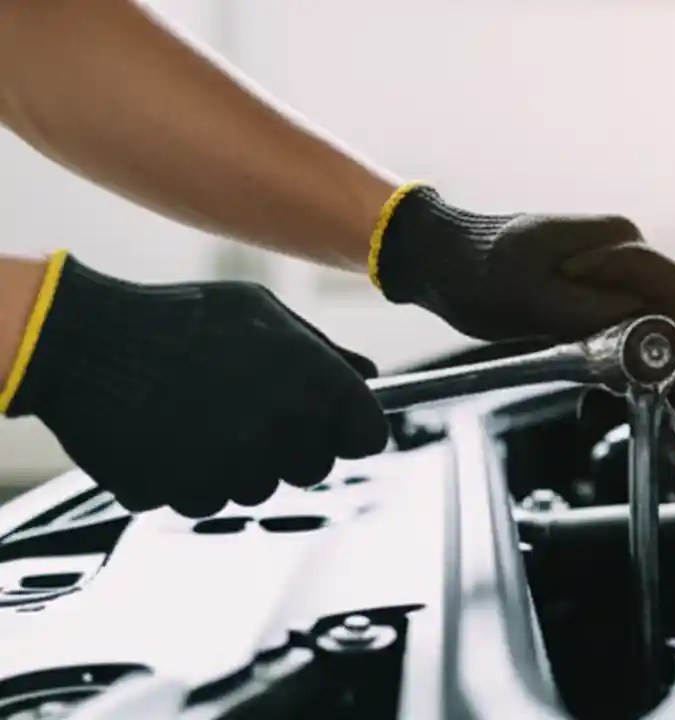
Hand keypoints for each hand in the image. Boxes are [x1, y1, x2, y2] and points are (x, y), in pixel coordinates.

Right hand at [4, 254, 387, 516]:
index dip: (350, 431)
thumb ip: (324, 351)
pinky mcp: (180, 492)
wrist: (85, 338)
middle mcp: (280, 427)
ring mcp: (229, 465)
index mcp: (313, 380)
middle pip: (313, 468)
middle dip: (290, 447)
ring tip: (197, 414)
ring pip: (257, 490)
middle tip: (247, 411)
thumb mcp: (261, 312)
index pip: (367, 436)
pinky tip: (166, 435)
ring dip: (235, 462)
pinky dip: (188, 478)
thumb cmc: (180, 316)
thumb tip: (370, 376)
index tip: (333, 427)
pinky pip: (202, 500)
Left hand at [370, 185, 674, 412]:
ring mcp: (611, 265)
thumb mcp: (531, 301)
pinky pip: (626, 321)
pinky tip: (607, 388)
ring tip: (629, 403)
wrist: (439, 258)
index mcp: (617, 241)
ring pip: (654, 319)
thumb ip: (591, 313)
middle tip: (671, 409)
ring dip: (651, 363)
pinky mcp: (595, 285)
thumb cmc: (476, 274)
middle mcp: (624, 247)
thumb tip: (647, 332)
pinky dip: (625, 356)